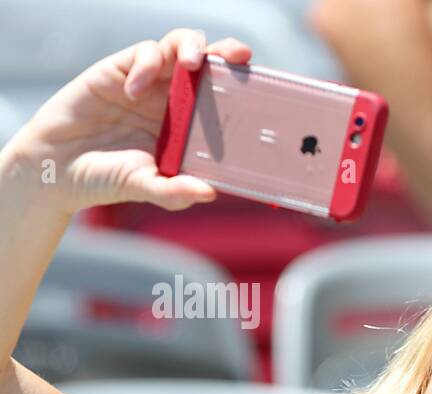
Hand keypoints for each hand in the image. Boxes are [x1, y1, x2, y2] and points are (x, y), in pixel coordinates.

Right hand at [8, 29, 251, 214]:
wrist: (55, 168)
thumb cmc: (107, 179)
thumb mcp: (146, 187)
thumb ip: (175, 191)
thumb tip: (210, 194)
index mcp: (190, 126)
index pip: (224, 99)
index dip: (242, 88)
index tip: (262, 86)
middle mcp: (174, 100)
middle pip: (210, 63)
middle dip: (226, 52)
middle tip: (237, 57)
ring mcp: (149, 82)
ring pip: (180, 46)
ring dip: (191, 47)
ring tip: (190, 65)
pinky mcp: (119, 69)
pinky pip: (144, 52)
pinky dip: (145, 64)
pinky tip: (132, 90)